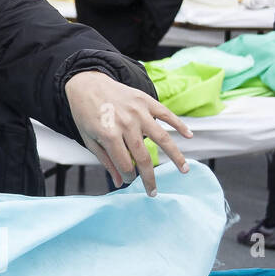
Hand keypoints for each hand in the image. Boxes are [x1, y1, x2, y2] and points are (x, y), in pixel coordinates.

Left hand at [65, 71, 192, 195]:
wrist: (86, 84)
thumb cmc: (85, 114)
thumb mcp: (89, 139)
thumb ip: (105, 160)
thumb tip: (120, 183)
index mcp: (109, 134)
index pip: (125, 163)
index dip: (128, 175)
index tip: (129, 180)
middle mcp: (125, 124)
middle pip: (143, 156)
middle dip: (150, 177)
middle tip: (154, 191)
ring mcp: (137, 112)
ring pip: (162, 137)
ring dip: (175, 155)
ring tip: (184, 170)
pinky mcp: (145, 101)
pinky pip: (166, 114)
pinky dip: (179, 124)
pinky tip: (189, 136)